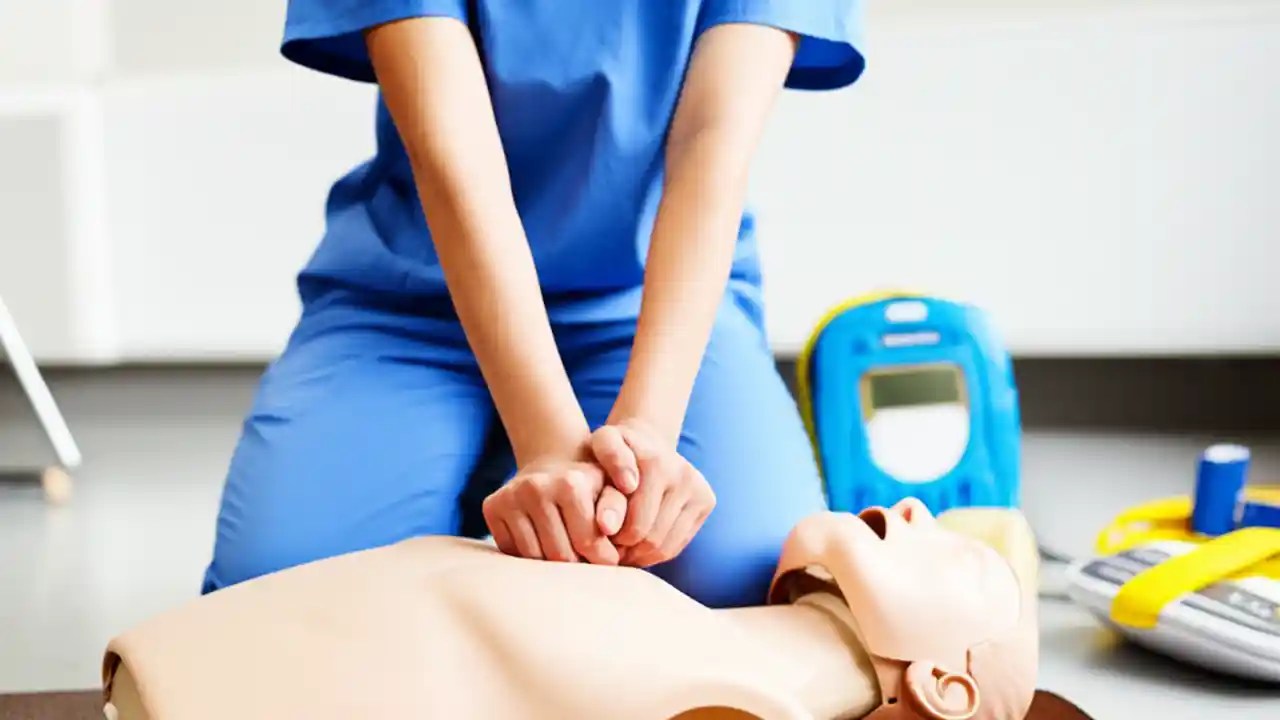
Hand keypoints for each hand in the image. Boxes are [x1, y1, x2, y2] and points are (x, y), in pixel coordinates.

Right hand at [482, 457, 625, 565]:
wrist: (553, 464)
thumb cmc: (590, 486)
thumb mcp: (613, 492)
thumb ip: (618, 513)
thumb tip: (610, 538)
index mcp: (570, 483)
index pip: (588, 543)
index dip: (603, 559)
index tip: (609, 559)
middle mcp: (536, 487)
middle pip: (560, 555)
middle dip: (579, 564)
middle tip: (587, 559)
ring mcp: (510, 497)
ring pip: (534, 559)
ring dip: (553, 565)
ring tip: (567, 552)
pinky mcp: (492, 507)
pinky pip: (512, 552)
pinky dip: (528, 556)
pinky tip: (542, 543)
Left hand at [590, 419, 715, 566]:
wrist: (645, 442)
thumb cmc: (615, 450)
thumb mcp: (602, 443)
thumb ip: (611, 458)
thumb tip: (630, 485)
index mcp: (655, 462)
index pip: (635, 525)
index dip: (613, 539)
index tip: (602, 534)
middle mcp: (683, 474)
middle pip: (651, 539)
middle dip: (625, 550)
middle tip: (609, 545)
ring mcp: (698, 489)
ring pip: (665, 547)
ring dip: (639, 555)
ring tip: (621, 546)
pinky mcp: (707, 501)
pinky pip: (678, 545)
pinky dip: (656, 554)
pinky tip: (639, 544)